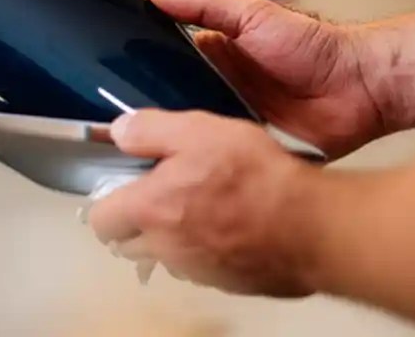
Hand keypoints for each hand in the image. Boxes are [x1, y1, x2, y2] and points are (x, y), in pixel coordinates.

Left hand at [87, 109, 319, 296]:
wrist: (313, 227)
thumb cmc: (253, 173)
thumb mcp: (200, 130)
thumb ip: (151, 130)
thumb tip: (117, 132)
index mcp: (148, 211)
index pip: (100, 221)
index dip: (109, 202)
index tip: (129, 185)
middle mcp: (165, 249)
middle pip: (128, 245)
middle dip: (135, 224)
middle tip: (163, 195)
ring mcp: (197, 272)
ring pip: (166, 258)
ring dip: (172, 239)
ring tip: (202, 210)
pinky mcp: (228, 285)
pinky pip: (202, 269)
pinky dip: (206, 252)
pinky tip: (232, 229)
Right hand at [150, 0, 385, 158]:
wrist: (359, 87)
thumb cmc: (313, 46)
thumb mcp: (252, 15)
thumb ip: (204, 4)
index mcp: (215, 55)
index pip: (166, 62)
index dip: (144, 69)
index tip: (119, 75)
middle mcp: (219, 88)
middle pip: (175, 100)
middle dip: (157, 108)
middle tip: (132, 117)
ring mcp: (234, 120)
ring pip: (194, 130)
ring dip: (183, 135)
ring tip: (156, 143)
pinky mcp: (251, 149)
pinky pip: (222, 155)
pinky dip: (212, 157)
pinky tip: (194, 161)